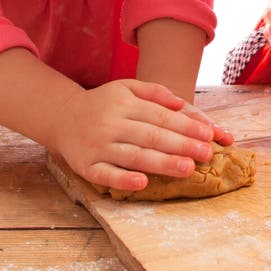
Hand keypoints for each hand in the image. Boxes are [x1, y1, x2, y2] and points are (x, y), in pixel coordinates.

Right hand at [50, 79, 223, 192]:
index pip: (160, 116)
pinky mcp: (86, 166)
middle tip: (206, 154)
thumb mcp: (126, 87)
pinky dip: (123, 180)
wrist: (62, 117)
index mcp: (124, 104)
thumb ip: (154, 91)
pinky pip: (106, 175)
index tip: (209, 135)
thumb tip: (180, 103)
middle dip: (182, 145)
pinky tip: (142, 183)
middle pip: (152, 136)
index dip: (186, 126)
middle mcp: (111, 124)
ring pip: (134, 156)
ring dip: (162, 163)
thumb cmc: (103, 104)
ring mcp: (98, 146)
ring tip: (188, 169)